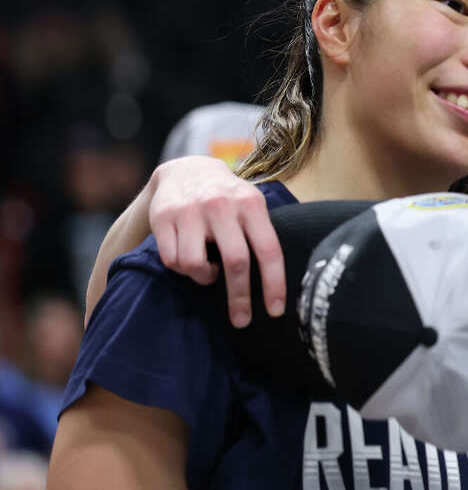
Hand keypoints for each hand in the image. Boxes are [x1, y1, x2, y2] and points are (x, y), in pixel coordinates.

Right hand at [148, 155, 284, 325]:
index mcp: (251, 205)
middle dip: (240, 297)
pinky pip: (172, 260)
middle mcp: (222, 206)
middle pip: (236, 262)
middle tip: (241, 320)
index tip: (275, 311)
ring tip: (208, 271)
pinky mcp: (163, 217)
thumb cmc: (228, 197)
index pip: (268, 250)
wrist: (186, 169)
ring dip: (204, 278)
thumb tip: (281, 282)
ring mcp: (190, 211)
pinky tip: (189, 258)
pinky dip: (182, 269)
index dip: (274, 284)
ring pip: (196, 265)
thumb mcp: (252, 204)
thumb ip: (262, 233)